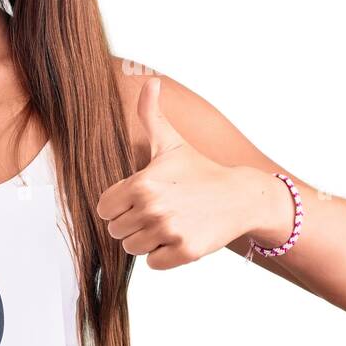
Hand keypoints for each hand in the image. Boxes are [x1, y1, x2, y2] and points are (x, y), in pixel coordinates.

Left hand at [95, 77, 255, 269]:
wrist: (241, 196)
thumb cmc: (200, 170)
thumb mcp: (172, 142)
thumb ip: (151, 114)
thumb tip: (150, 81)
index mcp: (142, 183)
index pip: (105, 208)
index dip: (120, 204)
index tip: (140, 198)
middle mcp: (153, 208)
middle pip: (117, 231)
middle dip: (133, 223)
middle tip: (159, 210)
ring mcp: (169, 232)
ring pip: (133, 249)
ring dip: (147, 240)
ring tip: (169, 223)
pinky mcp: (185, 252)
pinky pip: (153, 264)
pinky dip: (163, 256)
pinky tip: (179, 236)